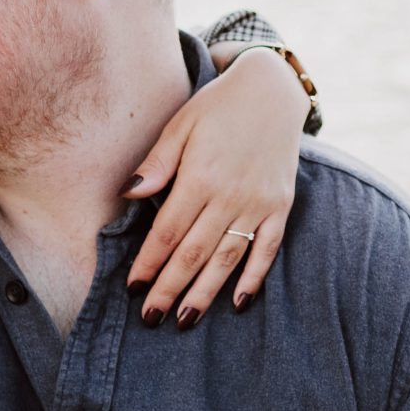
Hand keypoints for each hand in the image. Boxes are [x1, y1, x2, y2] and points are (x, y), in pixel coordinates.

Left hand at [124, 49, 305, 327]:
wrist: (273, 90)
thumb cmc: (218, 107)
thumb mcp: (181, 124)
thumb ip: (157, 163)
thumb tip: (129, 194)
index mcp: (201, 176)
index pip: (168, 232)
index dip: (150, 263)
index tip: (133, 288)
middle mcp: (232, 195)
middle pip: (194, 253)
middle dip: (170, 289)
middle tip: (151, 319)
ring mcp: (259, 204)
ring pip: (228, 259)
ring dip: (206, 293)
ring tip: (185, 320)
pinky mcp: (280, 206)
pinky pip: (267, 249)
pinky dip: (254, 278)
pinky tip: (237, 302)